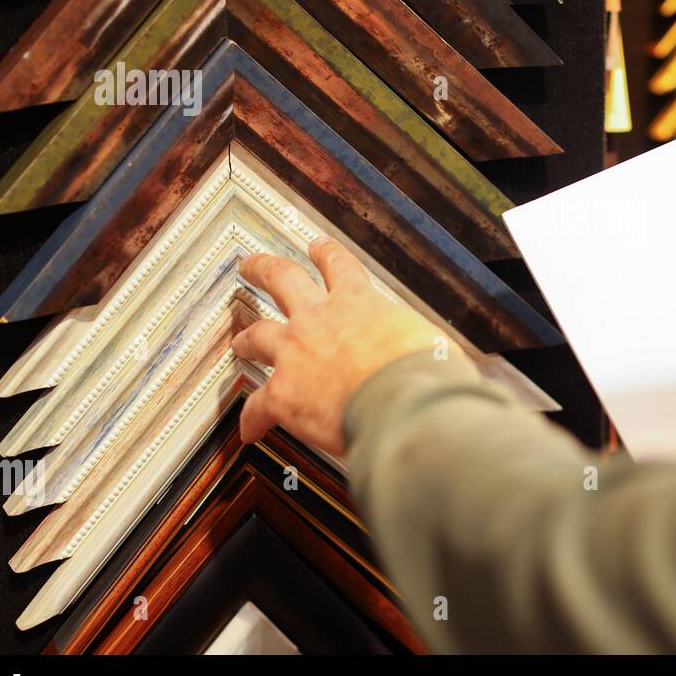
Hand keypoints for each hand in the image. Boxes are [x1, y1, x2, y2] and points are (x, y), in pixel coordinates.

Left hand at [232, 236, 454, 454]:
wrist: (402, 404)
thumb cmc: (425, 374)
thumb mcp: (431, 342)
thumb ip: (418, 345)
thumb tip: (437, 359)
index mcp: (360, 302)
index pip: (339, 265)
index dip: (326, 254)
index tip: (317, 246)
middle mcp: (320, 318)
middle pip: (282, 279)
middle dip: (264, 269)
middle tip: (251, 265)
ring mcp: (295, 353)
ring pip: (257, 334)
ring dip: (245, 338)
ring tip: (239, 341)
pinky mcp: (282, 393)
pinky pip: (257, 406)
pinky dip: (252, 418)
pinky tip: (249, 429)